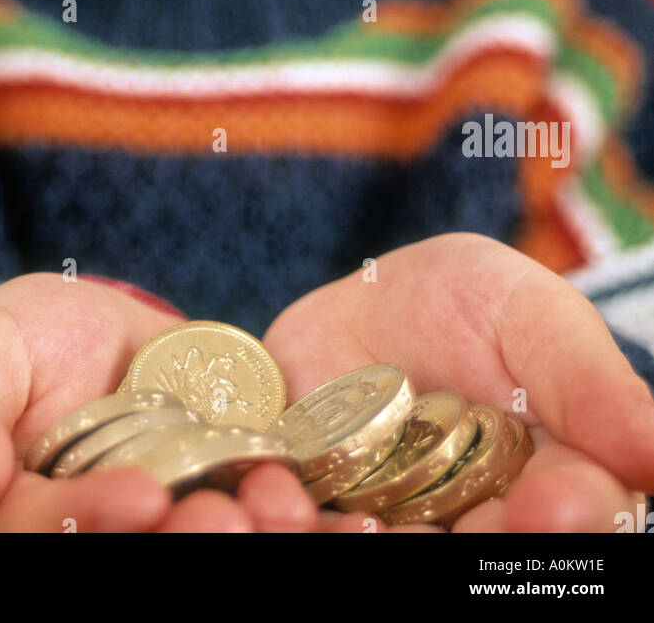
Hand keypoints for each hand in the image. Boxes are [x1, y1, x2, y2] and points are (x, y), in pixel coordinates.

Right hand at [0, 273, 319, 532]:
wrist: (99, 341)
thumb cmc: (21, 350)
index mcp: (11, 528)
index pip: (39, 540)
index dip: (88, 525)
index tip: (143, 497)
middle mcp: (89, 545)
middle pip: (130, 561)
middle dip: (186, 545)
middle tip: (229, 520)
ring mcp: (162, 539)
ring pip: (199, 556)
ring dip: (249, 542)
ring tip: (283, 513)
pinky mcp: (226, 520)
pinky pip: (262, 535)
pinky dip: (304, 532)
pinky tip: (345, 523)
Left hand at [261, 233, 653, 532]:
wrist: (377, 295)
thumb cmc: (478, 304)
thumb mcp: (539, 320)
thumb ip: (588, 386)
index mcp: (542, 496)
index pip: (562, 524)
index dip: (558, 521)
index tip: (551, 503)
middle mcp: (464, 528)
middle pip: (470, 559)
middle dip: (446, 550)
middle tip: (421, 533)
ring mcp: (381, 525)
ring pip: (371, 554)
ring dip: (339, 545)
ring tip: (317, 518)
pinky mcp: (305, 503)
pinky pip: (290, 526)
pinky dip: (273, 517)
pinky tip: (267, 497)